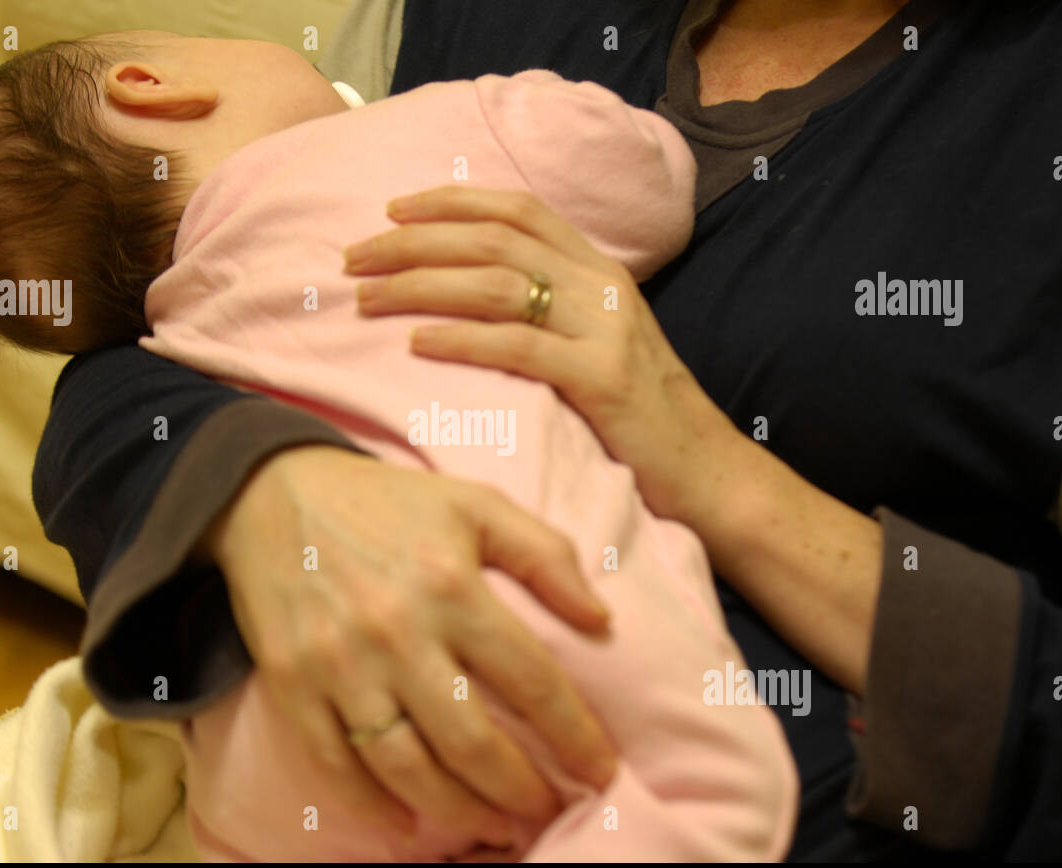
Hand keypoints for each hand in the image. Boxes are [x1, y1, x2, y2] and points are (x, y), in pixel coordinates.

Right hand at [204, 445, 616, 845]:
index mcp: (452, 585)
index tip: (600, 769)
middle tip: (549, 812)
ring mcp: (340, 663)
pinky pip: (334, 764)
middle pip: (471, 741)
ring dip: (458, 811)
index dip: (575, 735)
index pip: (533, 680)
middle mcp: (397, 632)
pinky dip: (371, 806)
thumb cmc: (389, 503)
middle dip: (520, 791)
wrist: (271, 492)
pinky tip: (406, 825)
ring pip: (406, 766)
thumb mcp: (477, 505)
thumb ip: (547, 556)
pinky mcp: (292, 682)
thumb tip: (602, 620)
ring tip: (494, 828)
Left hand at [345, 186, 883, 692]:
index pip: (517, 208)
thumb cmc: (639, 415)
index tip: (390, 209)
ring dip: (421, 284)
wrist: (708, 471)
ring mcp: (605, 329)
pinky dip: (460, 338)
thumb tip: (470, 292)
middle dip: (412, 241)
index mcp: (599, 269)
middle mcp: (602, 286)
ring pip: (496, 284)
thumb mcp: (597, 343)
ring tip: (367, 298)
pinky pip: (518, 345)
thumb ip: (551, 308)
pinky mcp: (603, 379)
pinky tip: (416, 342)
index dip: (449, 201)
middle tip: (353, 257)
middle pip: (492, 240)